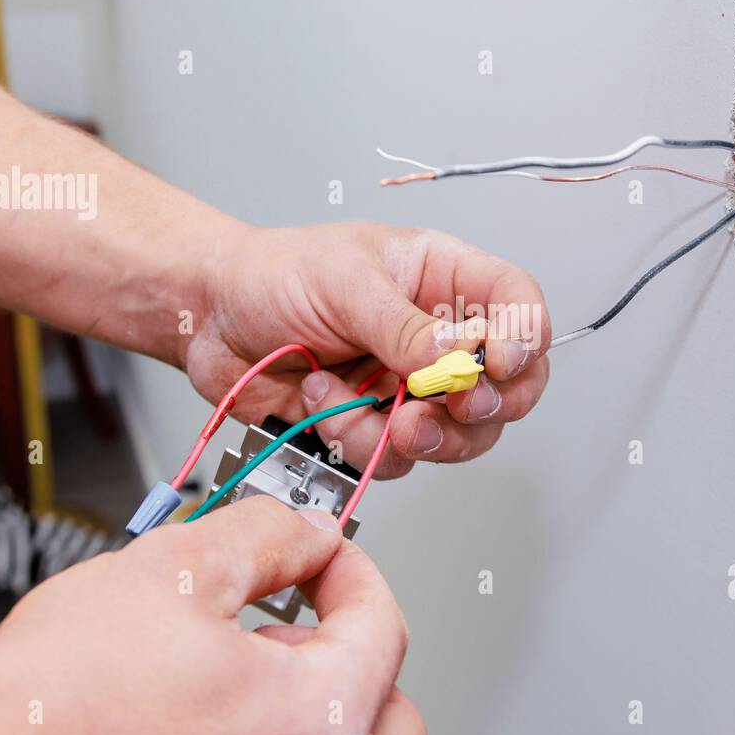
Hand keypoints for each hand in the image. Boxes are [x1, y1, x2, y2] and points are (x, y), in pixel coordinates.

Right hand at [0, 496, 423, 734]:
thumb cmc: (60, 694)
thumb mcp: (176, 567)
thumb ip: (268, 535)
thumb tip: (310, 531)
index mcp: (314, 720)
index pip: (382, 628)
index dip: (352, 568)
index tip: (323, 551)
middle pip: (387, 707)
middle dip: (348, 644)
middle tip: (298, 609)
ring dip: (318, 693)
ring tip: (245, 656)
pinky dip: (281, 732)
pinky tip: (219, 704)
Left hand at [183, 222, 550, 476]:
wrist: (209, 321)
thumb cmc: (274, 275)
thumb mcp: (345, 283)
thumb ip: (405, 327)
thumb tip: (456, 360)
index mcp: (444, 280)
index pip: (519, 307)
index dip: (524, 340)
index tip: (495, 364)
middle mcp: (438, 338)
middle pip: (510, 387)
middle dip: (481, 407)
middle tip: (449, 406)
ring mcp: (410, 388)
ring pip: (460, 437)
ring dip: (417, 434)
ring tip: (375, 412)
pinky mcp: (374, 428)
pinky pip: (397, 459)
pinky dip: (359, 441)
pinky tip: (322, 401)